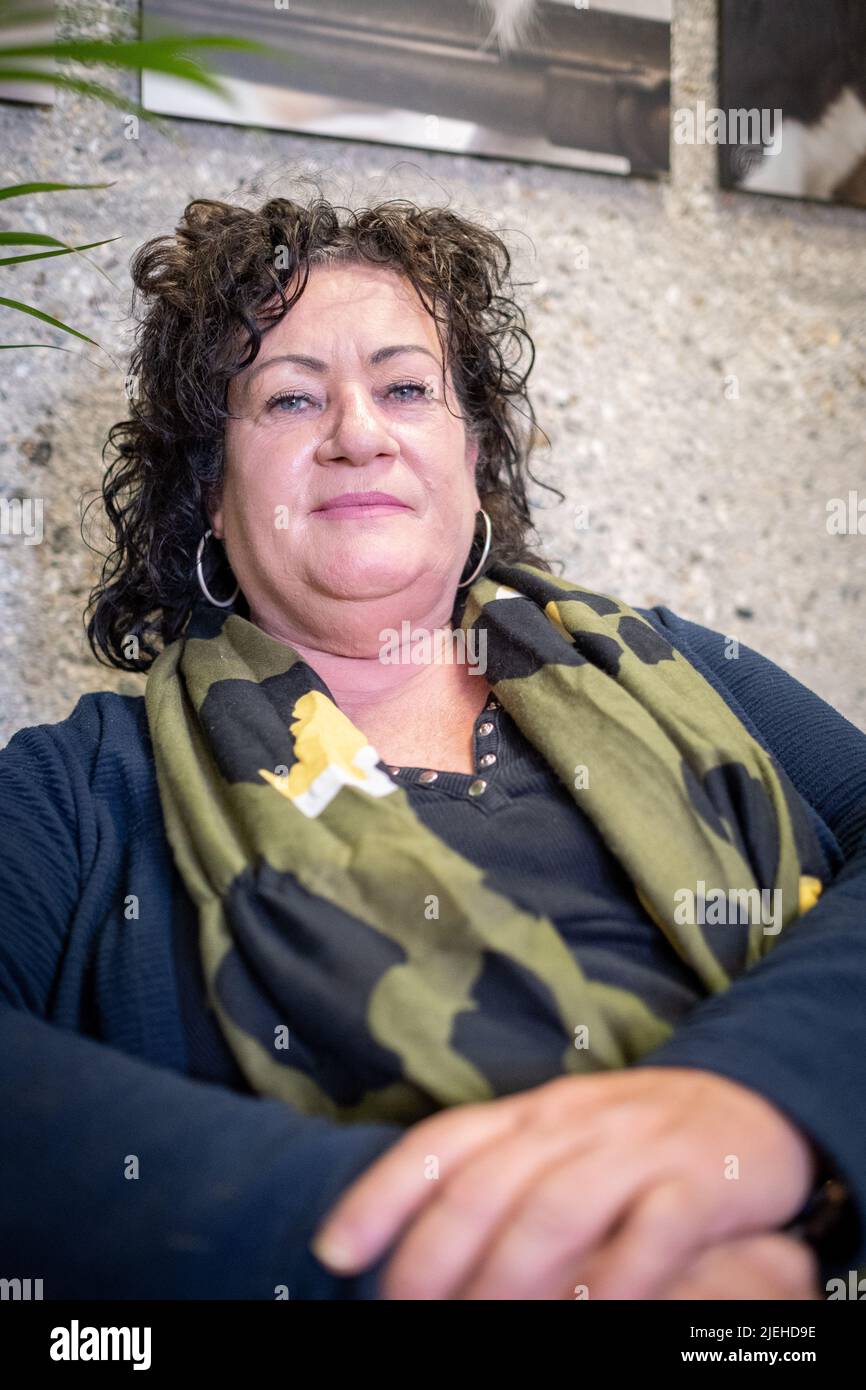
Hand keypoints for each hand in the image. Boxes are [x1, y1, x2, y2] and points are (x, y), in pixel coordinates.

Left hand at [310, 1067, 817, 1298]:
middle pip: (488, 1184)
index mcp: (529, 1111)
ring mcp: (636, 1149)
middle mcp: (572, 1123)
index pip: (441, 1144)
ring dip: (510, 1273)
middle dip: (434, 1254)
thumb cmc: (630, 1136)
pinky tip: (593, 1309)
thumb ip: (497, 1174)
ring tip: (479, 1323)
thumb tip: (413, 1242)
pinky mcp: (699, 1183)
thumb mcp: (557, 1138)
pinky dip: (619, 1274)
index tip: (335, 1250)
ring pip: (557, 1207)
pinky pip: (654, 1229)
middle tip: (402, 1310)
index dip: (381, 1195)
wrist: (750, 1101)